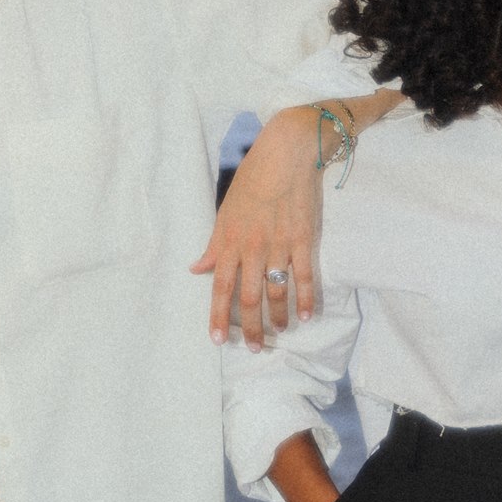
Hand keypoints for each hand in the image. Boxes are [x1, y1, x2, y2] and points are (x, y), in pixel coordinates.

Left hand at [192, 107, 321, 348]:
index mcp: (229, 241)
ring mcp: (279, 245)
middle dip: (252, 328)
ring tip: (279, 332)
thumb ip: (213, 245)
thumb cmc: (253, 180)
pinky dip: (305, 299)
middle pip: (249, 297)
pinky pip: (304, 276)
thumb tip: (196, 269)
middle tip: (255, 348)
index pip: (221, 287)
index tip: (219, 340)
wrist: (286, 153)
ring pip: (276, 291)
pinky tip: (304, 316)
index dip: (219, 316)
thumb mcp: (225, 211)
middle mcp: (253, 248)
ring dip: (278, 316)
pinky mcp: (303, 239)